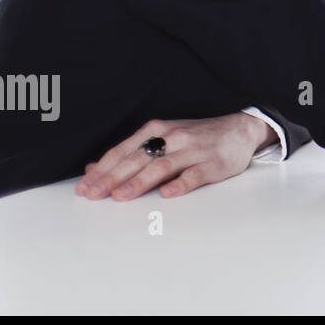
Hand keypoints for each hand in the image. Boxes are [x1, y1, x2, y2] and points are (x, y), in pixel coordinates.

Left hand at [74, 114, 275, 201]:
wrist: (240, 129)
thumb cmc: (197, 137)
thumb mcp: (163, 138)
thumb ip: (130, 153)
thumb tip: (92, 168)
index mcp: (158, 130)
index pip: (124, 150)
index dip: (103, 168)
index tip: (84, 185)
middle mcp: (173, 138)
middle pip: (138, 159)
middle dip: (113, 177)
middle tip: (93, 193)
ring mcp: (194, 150)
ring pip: (162, 165)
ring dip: (139, 181)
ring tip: (120, 196)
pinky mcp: (213, 163)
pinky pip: (195, 174)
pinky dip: (180, 184)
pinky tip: (167, 193)